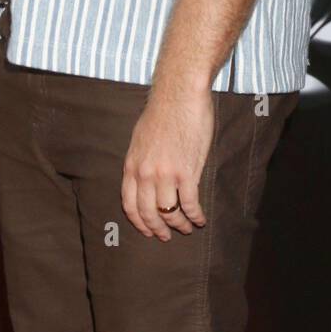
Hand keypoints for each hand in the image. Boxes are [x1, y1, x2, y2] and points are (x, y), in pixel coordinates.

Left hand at [121, 88, 213, 239]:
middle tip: (166, 237)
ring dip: (180, 225)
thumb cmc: (162, 112)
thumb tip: (143, 180)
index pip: (130, 205)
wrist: (179, 94)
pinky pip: (189, 204)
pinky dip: (196, 216)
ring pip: (170, 213)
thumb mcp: (139, 138)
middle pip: (149, 213)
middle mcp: (145, 174)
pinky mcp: (187, 172)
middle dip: (158, 229)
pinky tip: (200, 220)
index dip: (139, 222)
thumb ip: (140, 162)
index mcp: (132, 165)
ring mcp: (165, 175)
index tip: (148, 230)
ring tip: (187, 229)